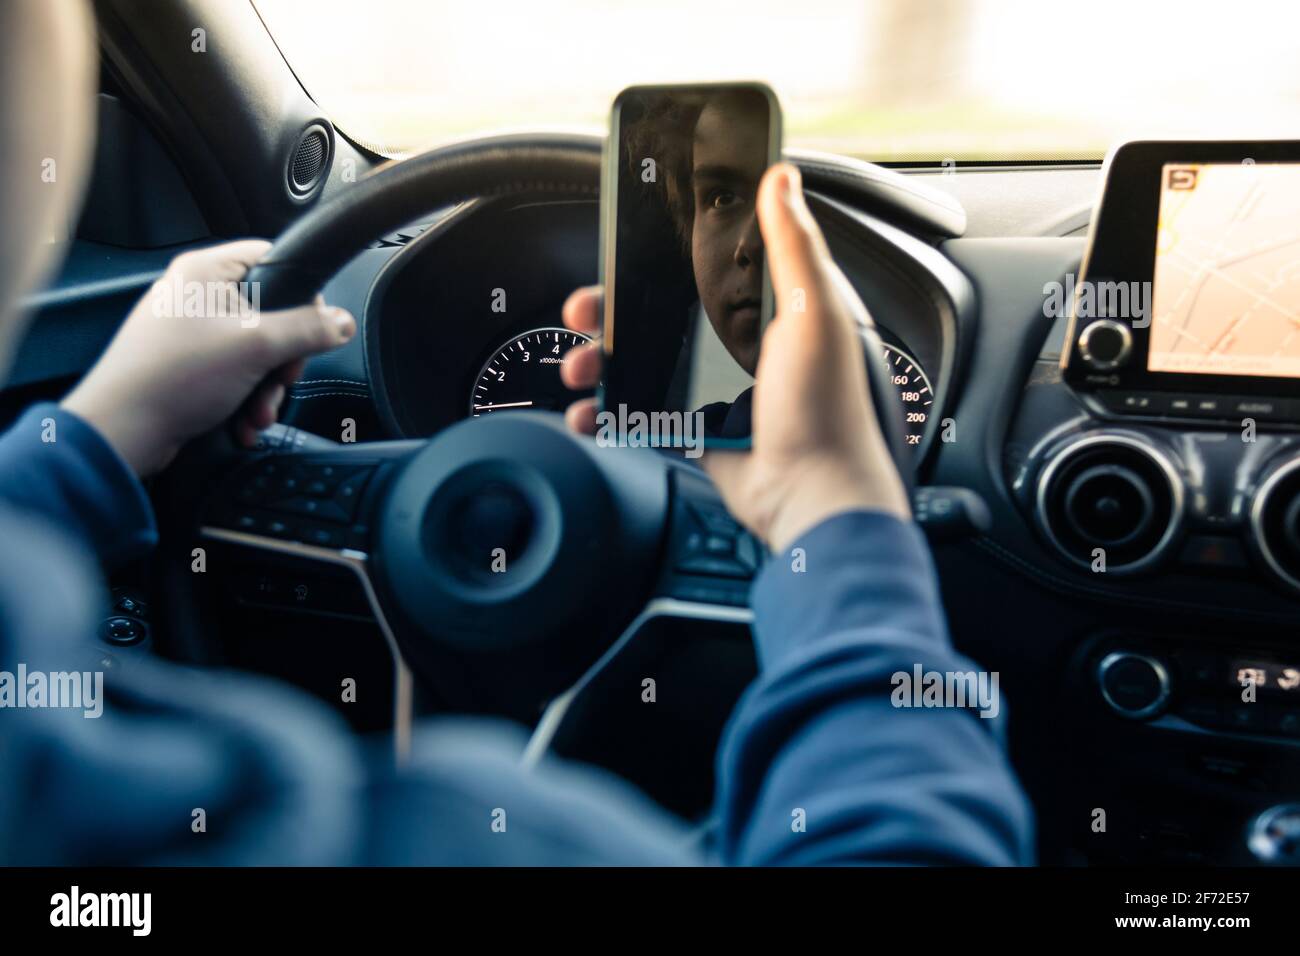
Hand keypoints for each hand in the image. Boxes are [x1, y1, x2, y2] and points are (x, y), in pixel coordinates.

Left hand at [62, 240, 355, 475]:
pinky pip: (235, 374)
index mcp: (206, 272)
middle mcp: (197, 295)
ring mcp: (191, 332)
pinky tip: (242, 421)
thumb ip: (307, 330)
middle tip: (280, 378)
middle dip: (283, 360)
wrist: (124, 430)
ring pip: (256, 351)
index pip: (273, 259)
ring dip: (266, 388)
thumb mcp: (256, 347)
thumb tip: (341, 322)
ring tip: (256, 412)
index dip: (302, 293)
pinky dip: (246, 399)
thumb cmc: (173, 378)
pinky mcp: (189, 365)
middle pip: (272, 314)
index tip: (314, 327)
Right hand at [559, 162, 907, 550]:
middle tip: (583, 310)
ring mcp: (715, 388)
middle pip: (660, 312)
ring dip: (601, 360)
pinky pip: (643, 411)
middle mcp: (740, 343)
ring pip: (643, 360)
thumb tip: (780, 175)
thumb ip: (792, 245)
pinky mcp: (699, 429)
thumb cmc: (827, 408)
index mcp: (770, 307)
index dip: (660, 255)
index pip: (705, 267)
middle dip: (612, 310)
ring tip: (578, 367)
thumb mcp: (814, 312)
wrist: (813, 498)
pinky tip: (590, 412)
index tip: (622, 247)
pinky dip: (610, 412)